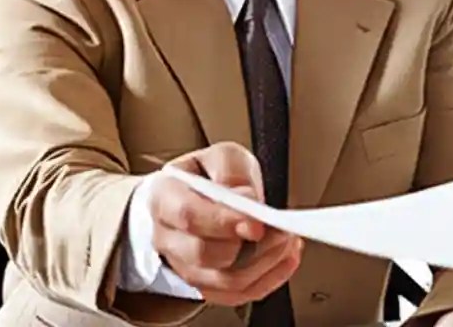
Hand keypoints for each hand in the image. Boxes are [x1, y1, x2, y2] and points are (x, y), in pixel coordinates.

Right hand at [149, 142, 302, 305]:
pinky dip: (268, 279)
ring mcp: (182, 266)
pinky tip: (285, 259)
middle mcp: (167, 236)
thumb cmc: (207, 176)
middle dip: (248, 246)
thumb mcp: (221, 157)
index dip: (223, 221)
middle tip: (281, 231)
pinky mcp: (204, 286)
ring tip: (288, 242)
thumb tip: (246, 197)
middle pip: (202, 254)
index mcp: (164, 197)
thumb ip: (232, 171)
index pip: (188, 215)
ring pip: (221, 281)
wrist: (195, 198)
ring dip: (264, 264)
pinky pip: (235, 295)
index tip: (257, 222)